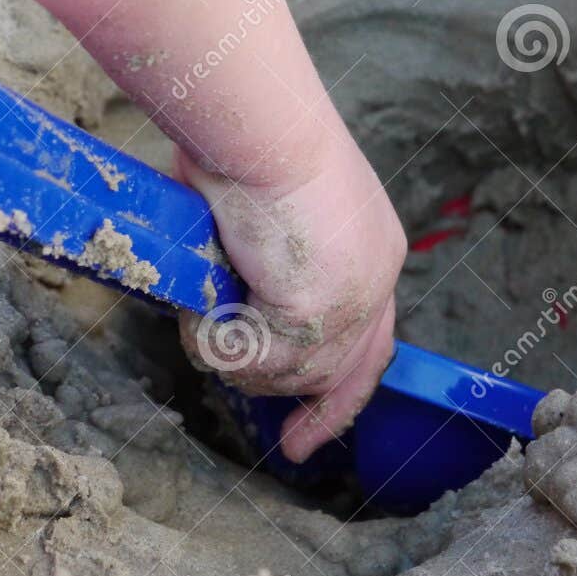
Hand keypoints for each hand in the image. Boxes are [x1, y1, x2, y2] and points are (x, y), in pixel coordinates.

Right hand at [176, 128, 405, 461]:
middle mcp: (374, 278)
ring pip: (283, 371)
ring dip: (234, 354)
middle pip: (338, 371)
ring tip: (202, 313)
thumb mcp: (264, 214)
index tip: (315, 430)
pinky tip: (202, 310)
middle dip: (308, 413)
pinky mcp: (316, 311)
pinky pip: (254, 358)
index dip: (344, 390)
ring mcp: (351, 299)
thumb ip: (260, 264)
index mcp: (371, 249)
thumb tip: (226, 299)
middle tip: (290, 450)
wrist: (257, 125)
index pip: (371, 339)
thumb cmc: (248, 141)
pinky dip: (216, 342)